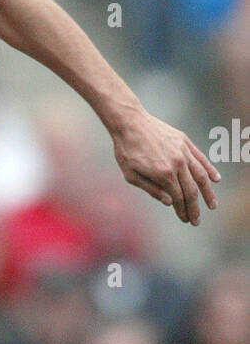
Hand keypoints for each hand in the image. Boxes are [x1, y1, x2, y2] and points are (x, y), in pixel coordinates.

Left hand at [111, 109, 219, 224]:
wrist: (129, 122)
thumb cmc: (126, 150)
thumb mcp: (131, 175)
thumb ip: (152, 190)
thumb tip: (170, 203)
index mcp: (163, 174)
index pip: (178, 198)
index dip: (182, 211)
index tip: (186, 220)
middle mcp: (177, 163)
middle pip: (191, 190)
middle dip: (195, 207)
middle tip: (197, 220)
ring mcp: (183, 151)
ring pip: (201, 175)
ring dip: (208, 192)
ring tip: (212, 205)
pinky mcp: (184, 142)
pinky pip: (200, 158)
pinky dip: (209, 169)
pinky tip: (216, 179)